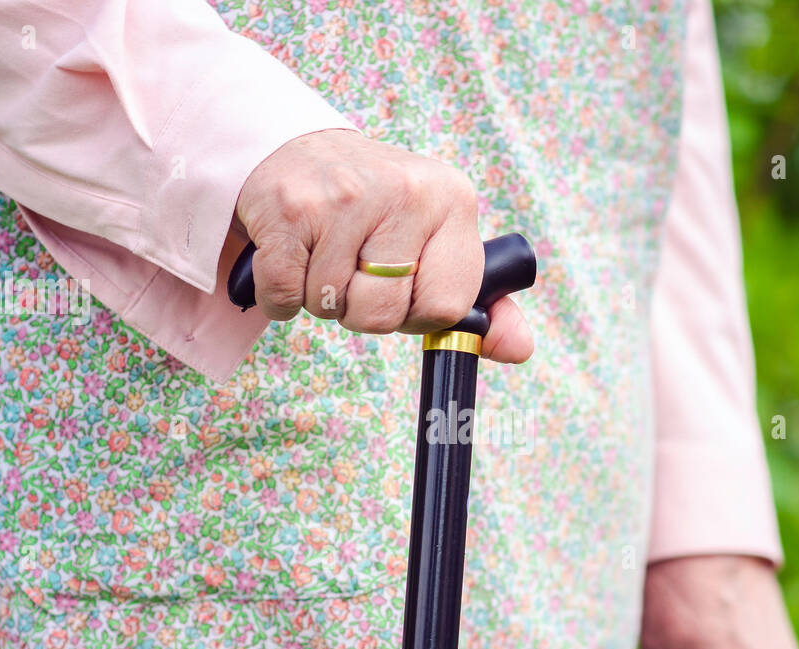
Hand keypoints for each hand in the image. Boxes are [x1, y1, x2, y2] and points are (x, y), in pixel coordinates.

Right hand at [235, 129, 533, 363]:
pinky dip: (278, 297)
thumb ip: (479, 302)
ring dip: (318, 297)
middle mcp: (406, 192)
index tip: (402, 287)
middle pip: (383, 315)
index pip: (447, 306)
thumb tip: (519, 349)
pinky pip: (283, 296)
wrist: (297, 148)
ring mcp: (344, 198)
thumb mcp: (438, 241)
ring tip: (322, 252)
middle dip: (360, 309)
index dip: (417, 314)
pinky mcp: (290, 210)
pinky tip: (291, 256)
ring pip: (329, 307)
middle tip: (353, 267)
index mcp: (453, 201)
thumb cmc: (376, 210)